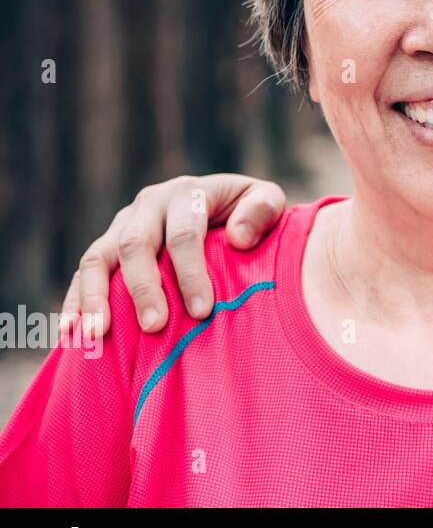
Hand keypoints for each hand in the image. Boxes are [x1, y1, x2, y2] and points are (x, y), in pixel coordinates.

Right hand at [64, 174, 285, 338]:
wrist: (225, 205)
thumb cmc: (250, 212)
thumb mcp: (267, 200)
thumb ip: (262, 210)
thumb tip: (238, 238)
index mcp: (187, 193)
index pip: (184, 234)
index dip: (191, 272)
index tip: (202, 311)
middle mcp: (149, 205)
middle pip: (136, 245)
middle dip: (144, 287)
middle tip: (154, 326)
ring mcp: (122, 225)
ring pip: (98, 257)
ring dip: (94, 296)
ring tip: (96, 334)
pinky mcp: (107, 247)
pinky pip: (82, 274)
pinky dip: (75, 302)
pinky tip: (70, 333)